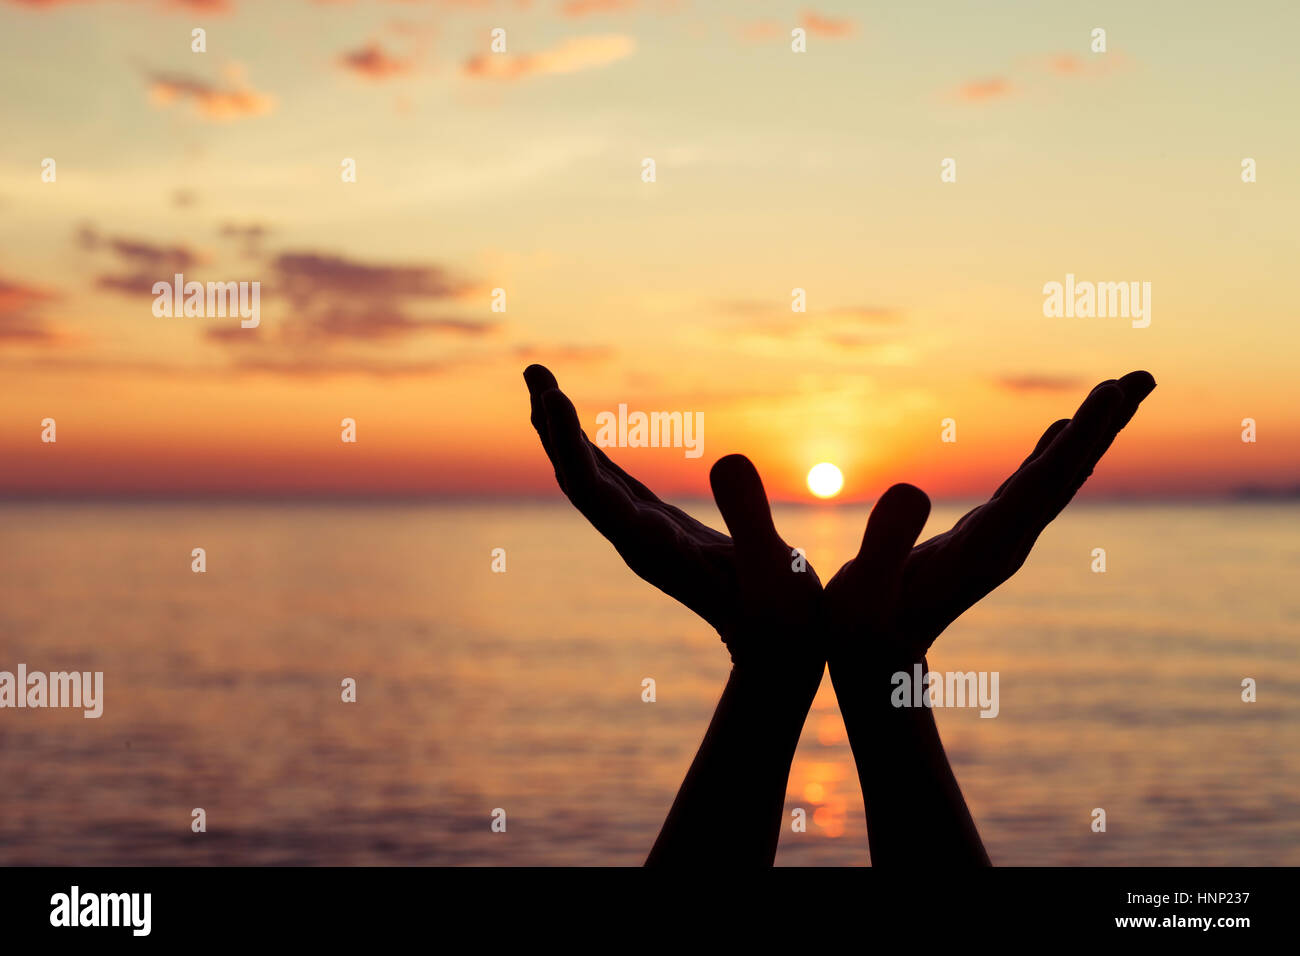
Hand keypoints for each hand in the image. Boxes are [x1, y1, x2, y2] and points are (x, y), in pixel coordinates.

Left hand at [523, 364, 821, 667]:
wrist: (779, 655)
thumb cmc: (784, 622)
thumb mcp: (777, 572)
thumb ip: (750, 517)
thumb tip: (725, 457)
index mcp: (655, 551)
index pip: (596, 496)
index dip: (570, 449)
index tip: (553, 400)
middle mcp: (637, 542)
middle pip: (578, 482)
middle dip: (552, 427)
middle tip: (534, 370)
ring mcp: (644, 536)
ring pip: (589, 481)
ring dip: (562, 433)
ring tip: (541, 382)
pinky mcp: (659, 531)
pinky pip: (612, 485)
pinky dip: (590, 451)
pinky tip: (575, 430)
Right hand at [827, 371, 1155, 665]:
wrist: (875, 672)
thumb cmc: (860, 634)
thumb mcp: (862, 594)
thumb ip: (885, 543)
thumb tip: (912, 487)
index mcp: (981, 553)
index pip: (1038, 488)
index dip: (1074, 441)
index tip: (1107, 396)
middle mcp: (1004, 545)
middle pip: (1063, 477)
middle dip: (1103, 426)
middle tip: (1144, 377)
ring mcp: (999, 542)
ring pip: (1054, 480)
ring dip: (1088, 435)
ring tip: (1119, 392)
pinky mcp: (985, 538)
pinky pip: (1030, 487)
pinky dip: (1053, 453)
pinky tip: (1064, 432)